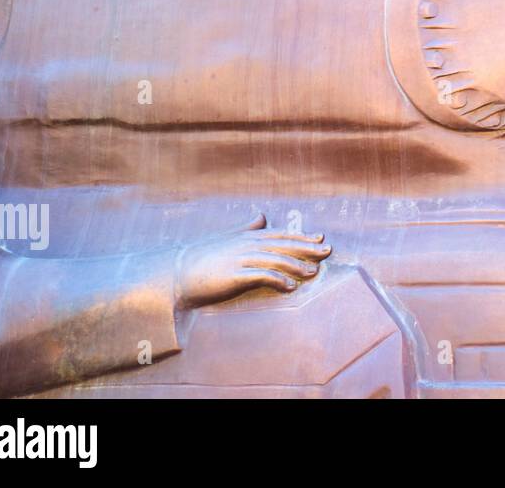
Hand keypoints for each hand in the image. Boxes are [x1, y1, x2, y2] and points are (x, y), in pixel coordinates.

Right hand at [175, 213, 331, 309]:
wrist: (177, 273)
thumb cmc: (202, 257)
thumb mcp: (227, 238)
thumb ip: (246, 228)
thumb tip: (262, 216)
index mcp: (247, 237)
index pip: (281, 235)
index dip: (302, 236)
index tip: (321, 238)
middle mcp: (247, 245)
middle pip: (284, 245)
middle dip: (307, 247)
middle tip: (328, 251)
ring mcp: (241, 259)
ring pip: (276, 260)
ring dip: (297, 266)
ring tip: (313, 272)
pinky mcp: (234, 275)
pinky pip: (261, 276)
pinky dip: (277, 280)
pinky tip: (289, 287)